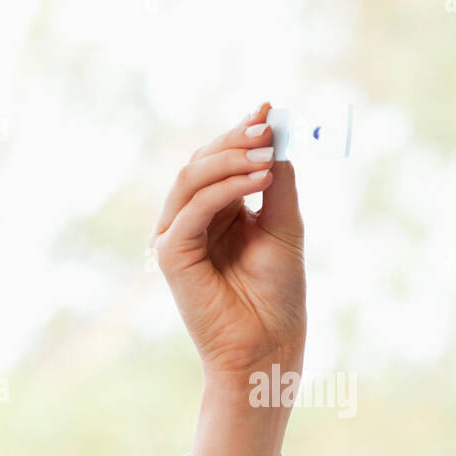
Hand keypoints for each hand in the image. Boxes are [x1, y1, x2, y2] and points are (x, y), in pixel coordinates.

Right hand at [149, 101, 305, 378]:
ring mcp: (177, 235)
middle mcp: (192, 220)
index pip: (220, 160)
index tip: (268, 109)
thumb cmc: (277, 296)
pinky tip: (259, 180)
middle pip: (202, 162)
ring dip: (230, 159)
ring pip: (191, 178)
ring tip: (267, 154)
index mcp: (218, 212)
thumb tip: (277, 140)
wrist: (269, 346)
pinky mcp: (171, 254)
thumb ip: (278, 186)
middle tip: (268, 126)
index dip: (240, 132)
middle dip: (235, 139)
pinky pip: (193, 208)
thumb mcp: (284, 228)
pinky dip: (225, 189)